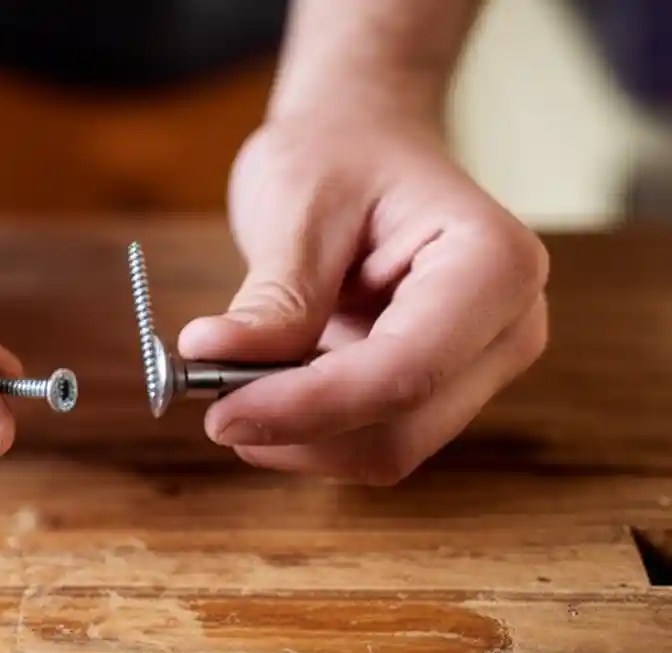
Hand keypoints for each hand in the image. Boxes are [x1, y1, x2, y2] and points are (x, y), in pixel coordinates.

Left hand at [180, 115, 548, 483]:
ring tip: (239, 373)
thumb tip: (214, 358)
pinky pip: (369, 440)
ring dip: (298, 436)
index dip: (308, 406)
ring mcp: (476, 369)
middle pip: (400, 429)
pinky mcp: (438, 392)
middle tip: (210, 398)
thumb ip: (272, 295)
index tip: (221, 412)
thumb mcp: (298, 206)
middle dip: (299, 428)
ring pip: (383, 451)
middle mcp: (505, 329)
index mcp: (493, 265)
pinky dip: (307, 428)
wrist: (365, 139)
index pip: (405, 371)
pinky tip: (270, 379)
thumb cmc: (340, 151)